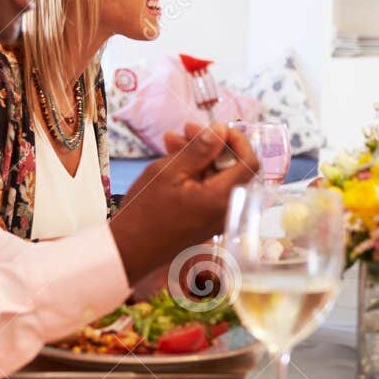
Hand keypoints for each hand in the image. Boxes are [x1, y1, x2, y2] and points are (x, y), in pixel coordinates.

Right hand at [112, 123, 258, 280]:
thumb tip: (221, 130)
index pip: (249, 162)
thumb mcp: (169, 172)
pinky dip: (194, 172)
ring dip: (199, 156)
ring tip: (171, 140)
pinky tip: (173, 157)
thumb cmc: (145, 212)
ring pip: (217, 176)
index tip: (217, 128)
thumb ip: (199, 150)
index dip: (237, 140)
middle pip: (232, 167)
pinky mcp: (205, 219)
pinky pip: (207, 189)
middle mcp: (226, 208)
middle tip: (187, 129)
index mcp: (222, 198)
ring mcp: (216, 216)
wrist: (129, 250)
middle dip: (212, 144)